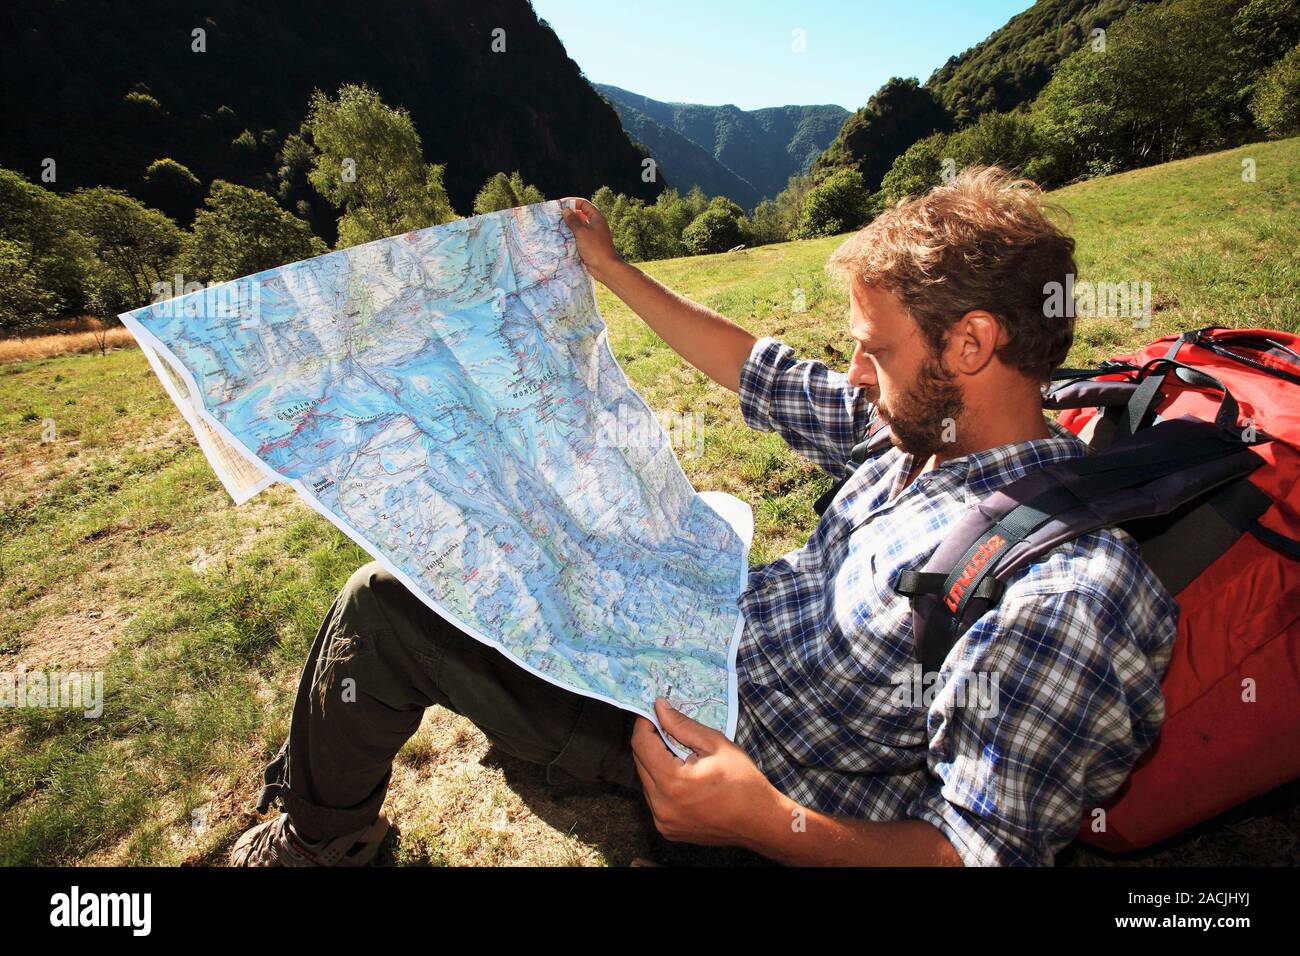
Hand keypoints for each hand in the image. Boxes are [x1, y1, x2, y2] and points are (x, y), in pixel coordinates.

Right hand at [560, 197, 621, 280]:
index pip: (584, 204)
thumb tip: (566, 210)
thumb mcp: (582, 232)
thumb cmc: (595, 248)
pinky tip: (563, 239)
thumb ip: (573, 221)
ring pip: (579, 227)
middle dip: (569, 215)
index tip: (561, 205)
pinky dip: (572, 236)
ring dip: (569, 227)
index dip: (573, 202)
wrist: (606, 267)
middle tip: (557, 217)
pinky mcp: (590, 245)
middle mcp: (596, 225)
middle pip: (581, 215)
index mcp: (596, 218)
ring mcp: (593, 235)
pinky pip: (579, 237)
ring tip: (557, 227)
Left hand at [631, 697, 784, 847]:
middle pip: (639, 762)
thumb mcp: (716, 744)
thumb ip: (682, 725)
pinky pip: (655, 799)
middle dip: (651, 743)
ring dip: (656, 764)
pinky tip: (684, 780)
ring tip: (682, 758)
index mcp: (672, 781)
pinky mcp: (668, 830)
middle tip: (670, 733)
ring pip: (646, 781)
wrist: (760, 822)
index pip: (640, 744)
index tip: (655, 714)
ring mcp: (663, 821)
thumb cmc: (743, 782)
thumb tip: (659, 706)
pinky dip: (663, 785)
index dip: (645, 724)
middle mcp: (661, 805)